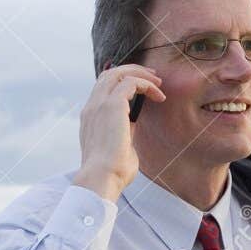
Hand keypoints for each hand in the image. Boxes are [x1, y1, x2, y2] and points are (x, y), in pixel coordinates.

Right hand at [74, 63, 164, 200]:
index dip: (122, 82)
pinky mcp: (112, 105)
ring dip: (141, 74)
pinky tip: (159, 96)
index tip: (142, 87)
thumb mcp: (119, 147)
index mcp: (91, 117)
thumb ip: (124, 132)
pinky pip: (131, 82)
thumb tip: (134, 124)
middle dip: (132, 71)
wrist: (102, 178)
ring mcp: (99, 104)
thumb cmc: (112, 171)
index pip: (103, 88)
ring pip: (118, 73)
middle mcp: (92, 107)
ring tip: (159, 83)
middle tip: (154, 78)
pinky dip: (146, 85)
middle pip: (109, 74)